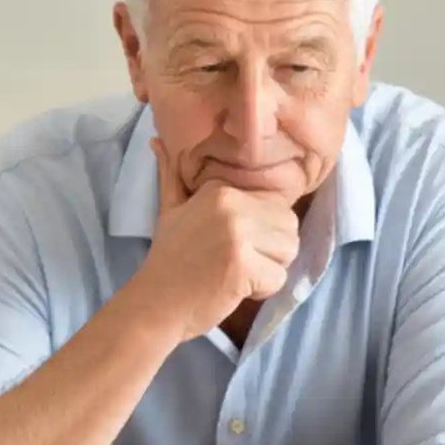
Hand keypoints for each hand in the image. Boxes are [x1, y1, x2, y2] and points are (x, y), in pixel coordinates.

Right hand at [130, 138, 300, 341]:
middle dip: (272, 250)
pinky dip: (263, 290)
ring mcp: (237, 235)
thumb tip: (156, 141)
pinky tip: (235, 288)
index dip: (261, 231)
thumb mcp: (170, 210)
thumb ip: (171, 176)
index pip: (275, 204)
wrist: (155, 302)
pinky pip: (279, 278)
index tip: (229, 244)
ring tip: (238, 273)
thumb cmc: (167, 258)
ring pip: (289, 251)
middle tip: (238, 262)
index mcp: (221, 190)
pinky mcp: (243, 266)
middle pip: (289, 227)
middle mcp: (231, 206)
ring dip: (270, 269)